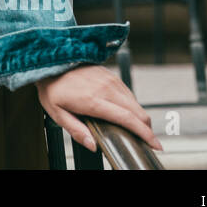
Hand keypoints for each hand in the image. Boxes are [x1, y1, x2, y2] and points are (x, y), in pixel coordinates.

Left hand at [35, 64, 162, 152]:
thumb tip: (92, 145)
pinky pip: (128, 93)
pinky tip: (127, 113)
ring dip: (140, 117)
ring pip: (135, 102)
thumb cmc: (53, 87)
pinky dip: (132, 106)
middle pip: (137, 111)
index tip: (155, 144)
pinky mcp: (110, 75)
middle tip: (149, 141)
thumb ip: (76, 130)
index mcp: (93, 101)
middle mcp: (105, 89)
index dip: (144, 133)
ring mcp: (109, 80)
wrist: (51, 60)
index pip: (126, 119)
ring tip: (138, 129)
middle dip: (147, 128)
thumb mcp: (57, 113)